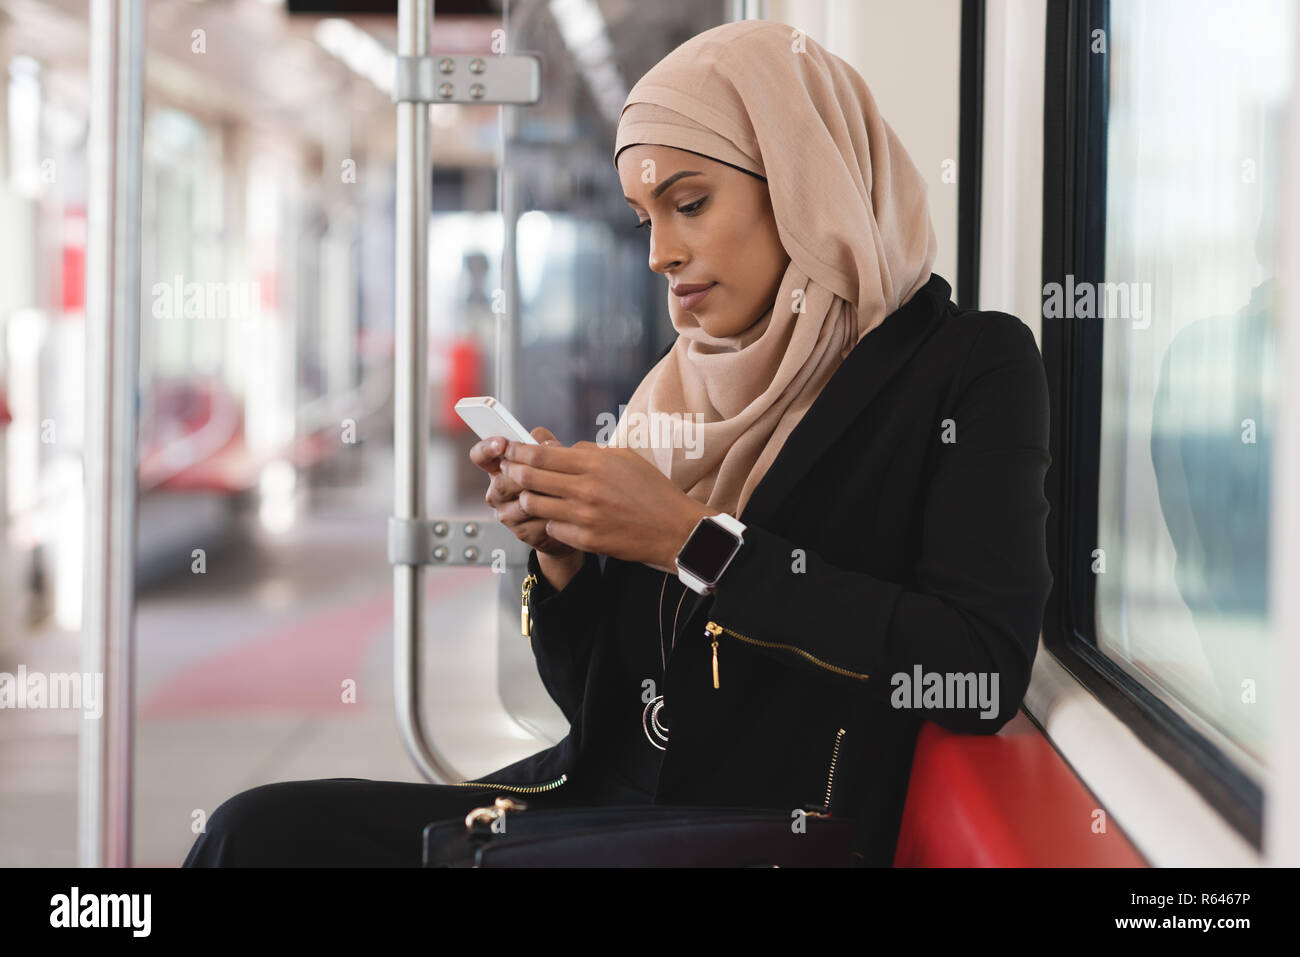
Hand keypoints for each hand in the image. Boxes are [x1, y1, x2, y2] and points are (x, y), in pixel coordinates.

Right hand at [470, 426, 576, 557]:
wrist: (566, 519)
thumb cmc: (554, 483)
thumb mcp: (550, 458)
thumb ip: (545, 444)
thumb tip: (546, 443)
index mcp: (499, 468)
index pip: (481, 456)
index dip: (487, 449)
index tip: (501, 444)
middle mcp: (497, 492)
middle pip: (502, 482)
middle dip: (527, 475)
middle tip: (548, 470)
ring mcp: (506, 514)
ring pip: (522, 502)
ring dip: (545, 495)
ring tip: (563, 490)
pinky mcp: (522, 532)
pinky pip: (537, 520)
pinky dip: (554, 513)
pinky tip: (563, 509)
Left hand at [498, 439, 717, 571]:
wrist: (674, 530)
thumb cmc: (652, 491)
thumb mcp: (625, 459)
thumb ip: (589, 452)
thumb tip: (556, 448)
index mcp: (595, 463)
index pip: (542, 455)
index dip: (518, 452)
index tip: (509, 450)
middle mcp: (586, 488)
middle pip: (530, 478)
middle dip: (513, 472)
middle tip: (508, 471)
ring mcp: (585, 516)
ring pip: (534, 504)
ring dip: (528, 499)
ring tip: (530, 495)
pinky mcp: (586, 539)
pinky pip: (552, 528)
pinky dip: (551, 521)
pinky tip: (559, 518)